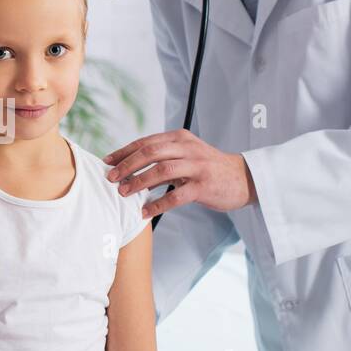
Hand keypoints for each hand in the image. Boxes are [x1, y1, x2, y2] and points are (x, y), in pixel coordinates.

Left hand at [105, 129, 256, 219]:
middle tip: (111, 179)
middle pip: (150, 152)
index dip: (124, 152)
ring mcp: (197, 167)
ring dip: (139, 182)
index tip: (107, 162)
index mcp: (180, 138)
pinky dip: (158, 204)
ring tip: (124, 194)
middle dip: (127, 165)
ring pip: (161, 170)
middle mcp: (188, 148)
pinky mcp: (204, 186)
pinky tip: (145, 212)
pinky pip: (177, 196)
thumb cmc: (208, 169)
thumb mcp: (186, 155)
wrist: (244, 178)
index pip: (146, 142)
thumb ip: (162, 157)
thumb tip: (129, 167)